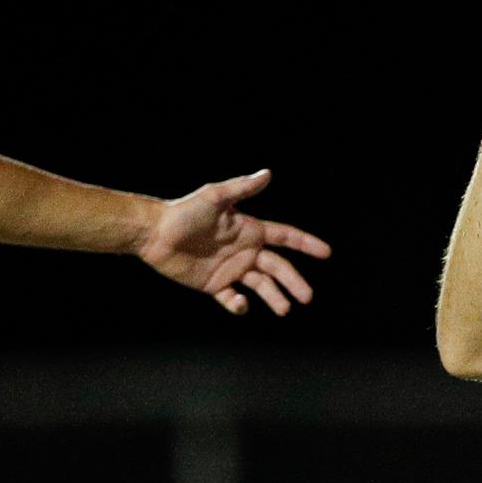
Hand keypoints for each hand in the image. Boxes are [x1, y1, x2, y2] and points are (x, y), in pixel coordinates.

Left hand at [139, 169, 331, 315]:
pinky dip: (239, 305)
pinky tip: (240, 303)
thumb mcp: (215, 197)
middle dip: (294, 282)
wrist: (155, 234)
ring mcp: (231, 269)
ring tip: (284, 309)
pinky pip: (233, 299)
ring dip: (274, 297)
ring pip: (261, 287)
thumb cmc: (184, 211)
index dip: (306, 244)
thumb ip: (243, 189)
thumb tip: (268, 173)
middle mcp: (245, 251)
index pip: (285, 237)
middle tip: (307, 297)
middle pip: (278, 268)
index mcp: (250, 230)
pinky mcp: (214, 286)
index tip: (327, 253)